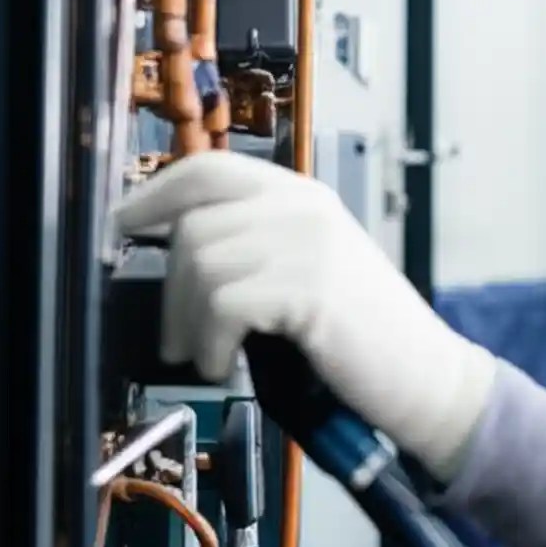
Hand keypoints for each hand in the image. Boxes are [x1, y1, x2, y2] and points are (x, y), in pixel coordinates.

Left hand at [112, 151, 497, 478]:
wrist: (426, 378)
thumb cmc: (361, 336)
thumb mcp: (308, 269)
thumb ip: (256, 245)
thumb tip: (174, 251)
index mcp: (302, 195)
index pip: (209, 168)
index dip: (153, 194)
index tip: (120, 224)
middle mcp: (305, 207)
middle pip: (193, 225)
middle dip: (169, 290)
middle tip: (177, 338)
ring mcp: (310, 242)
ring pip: (201, 265)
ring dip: (189, 323)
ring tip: (210, 355)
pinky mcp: (310, 285)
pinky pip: (222, 304)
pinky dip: (211, 343)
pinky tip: (227, 363)